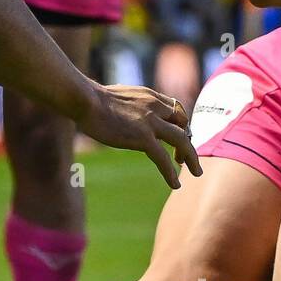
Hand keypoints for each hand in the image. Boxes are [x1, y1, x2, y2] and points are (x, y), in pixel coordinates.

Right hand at [77, 82, 201, 188]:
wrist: (84, 99)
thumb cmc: (90, 98)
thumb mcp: (117, 96)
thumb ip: (128, 105)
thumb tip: (122, 112)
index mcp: (150, 96)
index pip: (176, 109)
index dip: (181, 124)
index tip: (180, 136)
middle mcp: (155, 106)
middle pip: (183, 123)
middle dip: (188, 141)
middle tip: (186, 158)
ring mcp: (150, 121)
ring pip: (181, 139)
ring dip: (191, 156)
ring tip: (196, 172)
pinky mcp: (142, 137)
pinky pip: (163, 157)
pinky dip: (171, 172)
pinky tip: (175, 184)